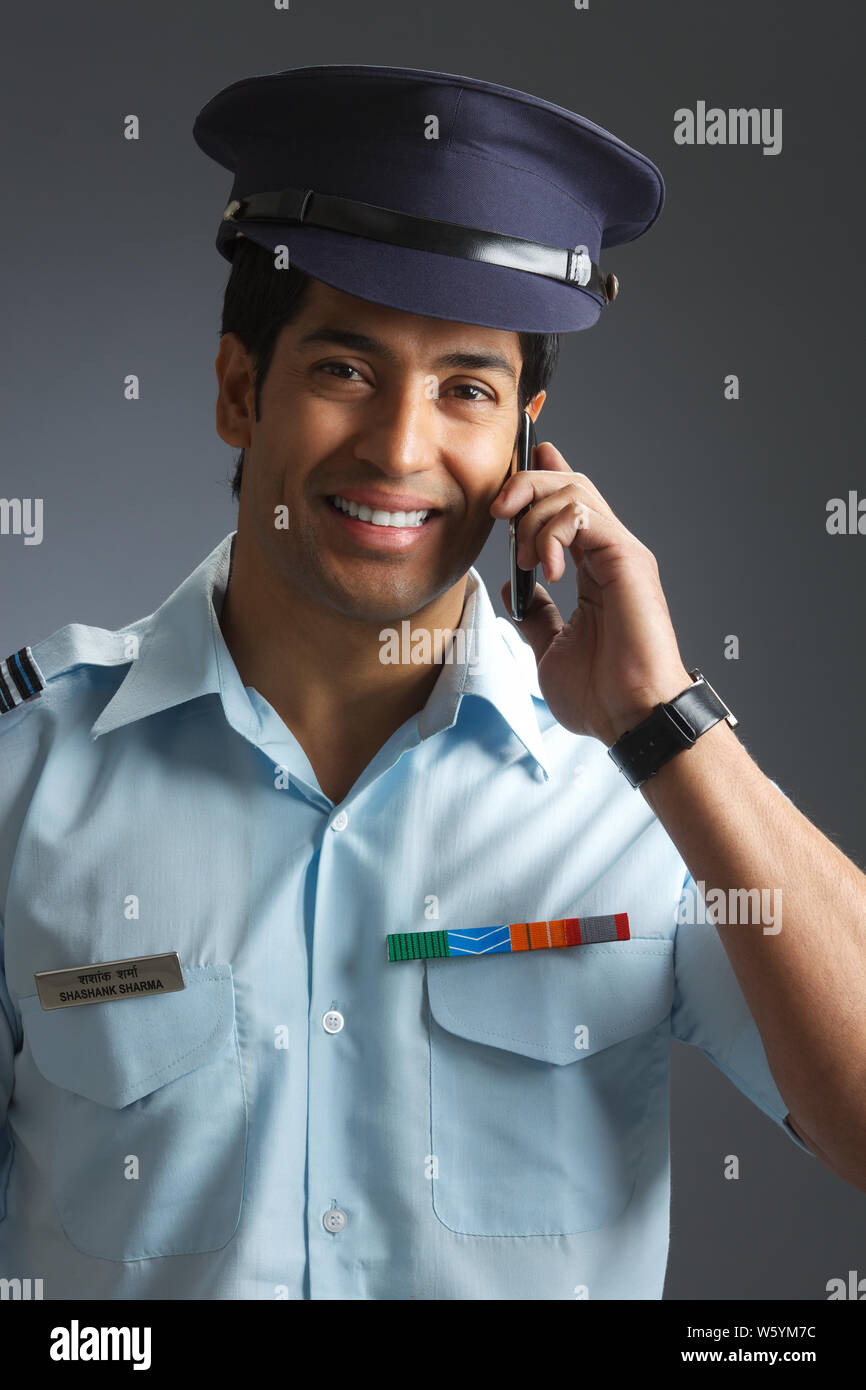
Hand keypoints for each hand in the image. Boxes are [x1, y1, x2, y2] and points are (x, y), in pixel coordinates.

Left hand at [489, 440, 691, 746]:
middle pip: (569, 486)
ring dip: (534, 515)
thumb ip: (536, 616)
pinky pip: (583, 515)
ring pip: (574, 491)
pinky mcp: (627, 558)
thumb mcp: (550, 651)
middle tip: (497, 511)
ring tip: (526, 559)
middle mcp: (611, 555)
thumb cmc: (601, 695)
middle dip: (526, 486)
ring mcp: (621, 554)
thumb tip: (513, 590)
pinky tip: (547, 569)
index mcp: (595, 572)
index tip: (509, 479)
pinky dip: (553, 532)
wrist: (630, 717)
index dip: (541, 481)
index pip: (569, 509)